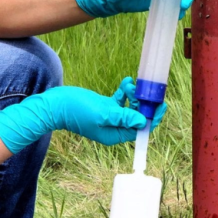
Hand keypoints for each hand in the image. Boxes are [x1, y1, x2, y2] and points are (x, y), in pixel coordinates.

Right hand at [0, 79, 166, 153]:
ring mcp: (109, 118)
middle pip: (137, 118)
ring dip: (133, 96)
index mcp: (115, 135)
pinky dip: (125, 92)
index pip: (140, 130)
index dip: (153, 118)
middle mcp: (114, 128)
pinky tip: (126, 82)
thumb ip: (124, 117)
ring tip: (129, 85)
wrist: (56, 105)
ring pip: (130, 108)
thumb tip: (144, 121)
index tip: (161, 104)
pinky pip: (121, 101)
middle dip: (143, 104)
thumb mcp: (103, 113)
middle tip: (145, 90)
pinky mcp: (104, 107)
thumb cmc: (77, 111)